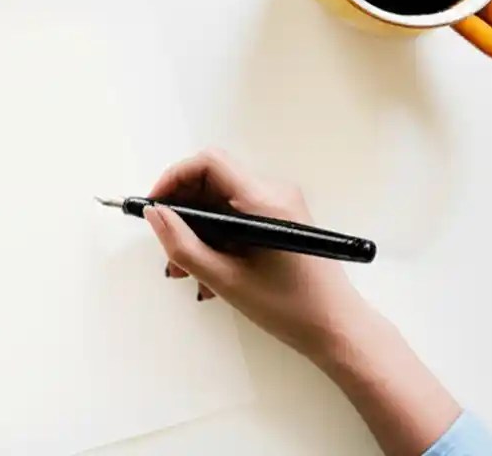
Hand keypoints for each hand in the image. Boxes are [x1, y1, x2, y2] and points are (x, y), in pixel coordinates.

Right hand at [144, 149, 375, 361]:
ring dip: (196, 231)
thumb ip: (183, 245)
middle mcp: (274, 193)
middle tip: (166, 249)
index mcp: (265, 201)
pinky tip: (208, 270)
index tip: (154, 208)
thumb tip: (154, 215)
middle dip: (182, 212)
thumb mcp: (225, 280)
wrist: (337, 328)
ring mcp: (279, 205)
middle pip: (211, 181)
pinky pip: (234, 215)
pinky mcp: (279, 219)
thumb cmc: (290, 307)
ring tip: (184, 269)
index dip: (173, 178)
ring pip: (219, 202)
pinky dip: (215, 237)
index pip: (208, 163)